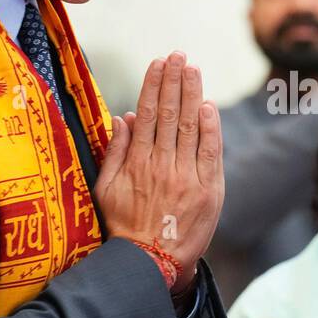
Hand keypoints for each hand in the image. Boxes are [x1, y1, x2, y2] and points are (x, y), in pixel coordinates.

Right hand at [94, 52, 224, 292]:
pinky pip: (211, 151)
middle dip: (175, 80)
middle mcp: (161, 163)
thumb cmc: (124, 227)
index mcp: (136, 161)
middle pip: (170, 113)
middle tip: (179, 55)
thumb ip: (114, 151)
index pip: (147, 113)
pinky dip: (210, 127)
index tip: (158, 62)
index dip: (154, 85)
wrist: (150, 263)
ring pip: (191, 126)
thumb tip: (123, 116)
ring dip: (192, 93)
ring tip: (193, 69)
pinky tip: (208, 105)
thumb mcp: (106, 189)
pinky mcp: (208, 190)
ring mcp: (186, 175)